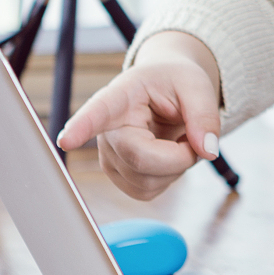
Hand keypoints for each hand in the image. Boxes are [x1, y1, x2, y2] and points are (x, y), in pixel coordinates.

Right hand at [56, 34, 220, 199]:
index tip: (66, 140)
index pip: (98, 112)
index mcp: (121, 96)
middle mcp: (106, 129)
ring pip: (146, 182)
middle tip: (194, 135)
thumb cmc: (175, 82)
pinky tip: (168, 155)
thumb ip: (205, 114)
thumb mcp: (197, 85)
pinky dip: (169, 177)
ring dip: (176, 167)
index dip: (81, 127)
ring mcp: (109, 156)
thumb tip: (207, 151)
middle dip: (180, 155)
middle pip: (141, 159)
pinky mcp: (119, 176)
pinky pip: (149, 191)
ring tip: (177, 139)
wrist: (167, 90)